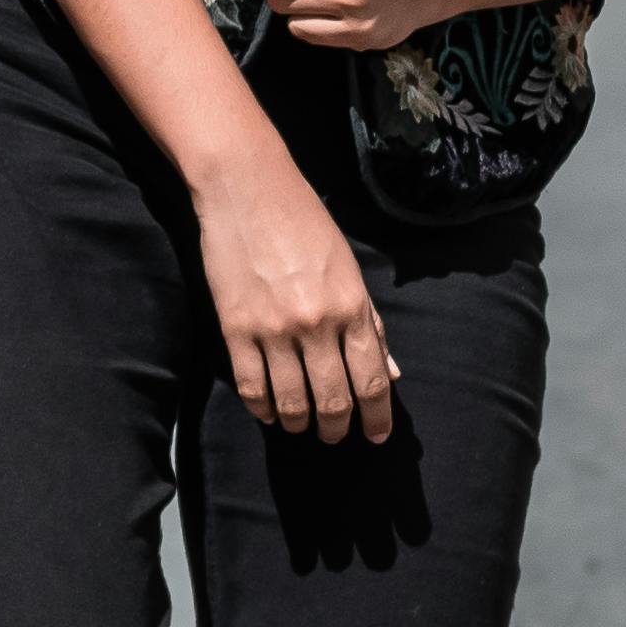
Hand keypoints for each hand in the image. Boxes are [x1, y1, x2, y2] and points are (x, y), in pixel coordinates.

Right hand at [194, 146, 399, 441]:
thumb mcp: (350, 270)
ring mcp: (273, 329)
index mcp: (352, 307)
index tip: (376, 435)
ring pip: (292, 401)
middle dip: (336, 427)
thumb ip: (370, 324)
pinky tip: (270, 412)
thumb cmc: (306, 224)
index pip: (372, 381)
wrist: (248, 190)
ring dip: (300, 423)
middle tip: (334, 434)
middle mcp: (316, 324)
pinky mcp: (235, 328)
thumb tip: (389, 372)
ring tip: (301, 425)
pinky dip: (263, 408)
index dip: (377, 417)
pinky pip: (252, 386)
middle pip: (333, 400)